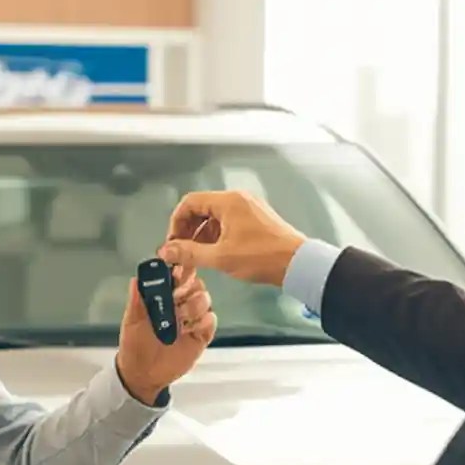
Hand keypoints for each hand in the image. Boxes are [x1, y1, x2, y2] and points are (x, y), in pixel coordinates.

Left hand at [116, 266, 215, 404]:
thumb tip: (136, 279)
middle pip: (196, 284)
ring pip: (205, 300)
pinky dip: (203, 322)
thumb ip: (137, 301)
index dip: (180, 270)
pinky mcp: (202, 335)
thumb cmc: (135, 344)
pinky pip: (211, 321)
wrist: (144, 374)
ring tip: (180, 319)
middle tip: (177, 298)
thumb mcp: (132, 322)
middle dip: (189, 287)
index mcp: (164, 296)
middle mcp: (181, 303)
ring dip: (194, 305)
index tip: (177, 272)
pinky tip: (190, 330)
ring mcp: (193, 319)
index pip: (177, 275)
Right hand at [157, 190, 307, 286]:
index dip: (176, 223)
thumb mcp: (220, 257)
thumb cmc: (262, 257)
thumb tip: (166, 251)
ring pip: (214, 217)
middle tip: (182, 252)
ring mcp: (249, 208)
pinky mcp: (257, 219)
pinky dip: (217, 236)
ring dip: (202, 236)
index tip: (173, 243)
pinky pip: (228, 222)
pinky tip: (216, 254)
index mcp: (228, 202)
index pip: (190, 202)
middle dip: (188, 231)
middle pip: (201, 209)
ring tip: (198, 257)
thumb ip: (189, 252)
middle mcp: (238, 200)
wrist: (298, 264)